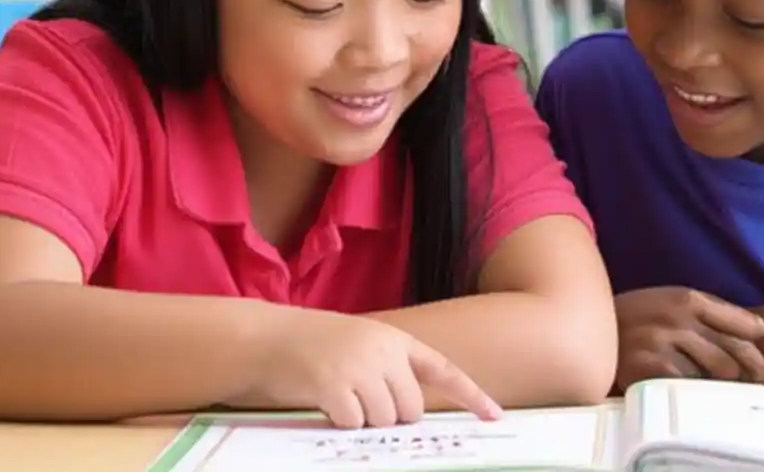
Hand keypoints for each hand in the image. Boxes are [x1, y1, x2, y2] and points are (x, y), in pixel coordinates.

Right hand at [235, 307, 502, 428]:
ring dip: (364, 421)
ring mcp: (359, 367)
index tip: (495, 417)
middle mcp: (383, 351)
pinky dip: (341, 423)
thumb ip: (390, 372)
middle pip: (411, 410)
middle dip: (391, 417)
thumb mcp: (361, 347)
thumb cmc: (315, 349)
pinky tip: (325, 403)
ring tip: (339, 396)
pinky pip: (355, 425)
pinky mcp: (335, 386)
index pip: (442, 370)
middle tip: (361, 403)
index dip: (471, 395)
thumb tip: (410, 415)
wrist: (268, 338)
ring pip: (385, 421)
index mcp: (395, 341)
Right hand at [614, 286, 763, 389]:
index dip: (756, 349)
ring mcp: (661, 343)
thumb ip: (709, 311)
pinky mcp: (647, 368)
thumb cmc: (635, 320)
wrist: (584, 330)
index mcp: (689, 298)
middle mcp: (677, 317)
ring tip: (708, 388)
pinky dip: (690, 394)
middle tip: (744, 386)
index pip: (747, 326)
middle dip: (747, 375)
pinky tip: (682, 391)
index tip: (753, 364)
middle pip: (738, 355)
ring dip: (716, 385)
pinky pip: (689, 388)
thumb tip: (759, 331)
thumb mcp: (669, 301)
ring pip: (717, 375)